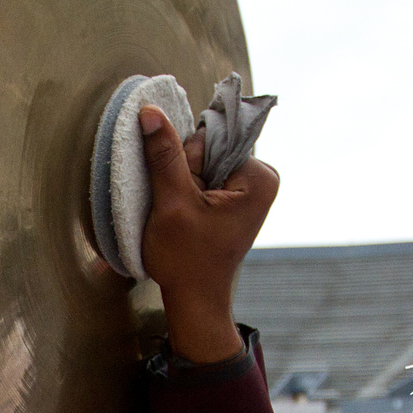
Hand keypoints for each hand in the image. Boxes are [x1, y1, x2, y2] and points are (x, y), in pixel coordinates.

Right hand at [136, 105, 279, 362]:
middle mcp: (262, 178)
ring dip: (186, 186)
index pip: (212, 139)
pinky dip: (191, 194)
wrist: (194, 301)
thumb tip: (150, 112)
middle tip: (184, 211)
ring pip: (204, 164)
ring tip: (186, 218)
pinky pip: (207, 179)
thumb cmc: (186, 260)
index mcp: (259, 176)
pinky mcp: (237, 200)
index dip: (188, 163)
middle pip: (210, 150)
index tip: (186, 197)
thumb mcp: (172, 203)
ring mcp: (251, 190)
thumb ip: (164, 155)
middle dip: (188, 175)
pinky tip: (188, 217)